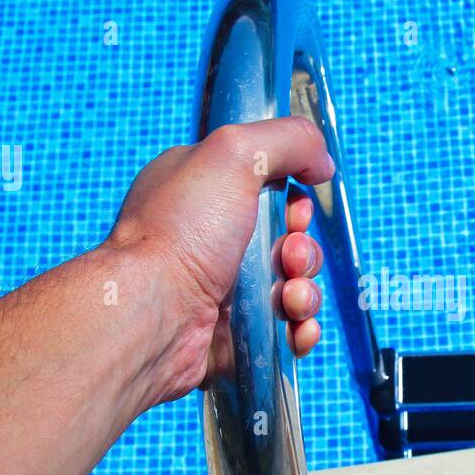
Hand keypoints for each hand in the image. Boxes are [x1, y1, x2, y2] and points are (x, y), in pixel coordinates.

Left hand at [105, 116, 332, 400]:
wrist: (152, 315)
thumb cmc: (182, 232)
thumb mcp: (233, 153)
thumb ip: (289, 140)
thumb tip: (322, 163)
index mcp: (205, 194)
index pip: (270, 191)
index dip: (295, 203)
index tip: (293, 213)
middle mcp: (212, 240)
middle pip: (289, 242)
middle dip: (303, 252)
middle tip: (288, 259)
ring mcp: (224, 291)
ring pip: (293, 288)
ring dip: (305, 294)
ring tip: (289, 301)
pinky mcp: (235, 334)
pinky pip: (285, 331)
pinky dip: (299, 332)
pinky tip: (294, 330)